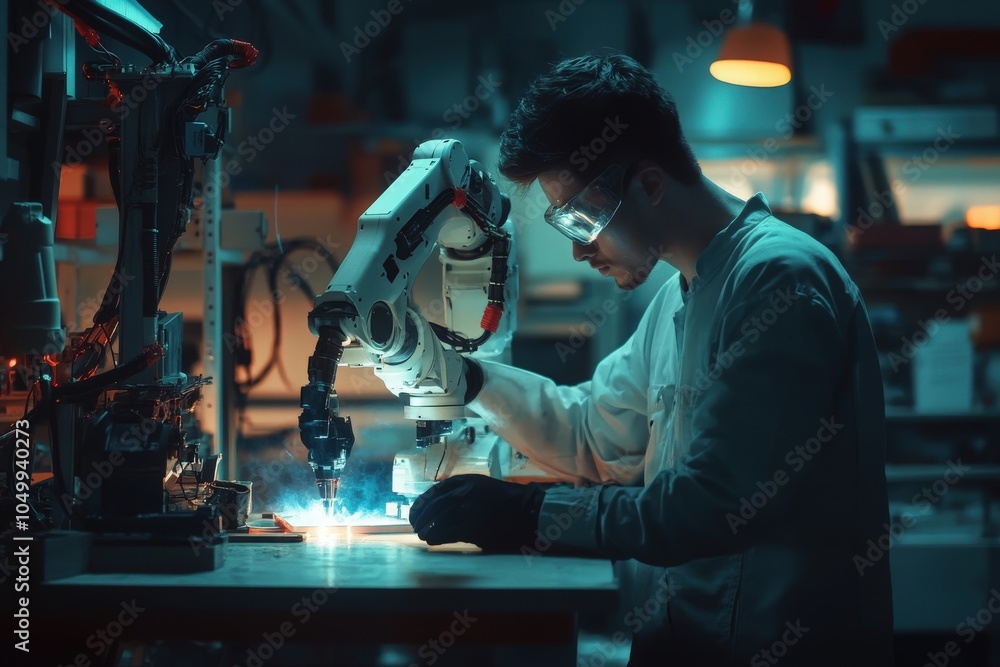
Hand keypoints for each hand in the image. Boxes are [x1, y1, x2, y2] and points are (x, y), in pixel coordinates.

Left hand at [409, 474, 544, 551]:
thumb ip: (460, 492)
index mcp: (464, 481)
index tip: (414, 513)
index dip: (420, 504)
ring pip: (437, 519)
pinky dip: (436, 536)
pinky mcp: (473, 526)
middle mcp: (463, 491)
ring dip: (426, 528)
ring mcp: (468, 508)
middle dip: (421, 518)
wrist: (526, 509)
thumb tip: (437, 506)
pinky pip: (447, 532)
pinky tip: (431, 540)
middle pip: (433, 506)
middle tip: (415, 527)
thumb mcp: (479, 487)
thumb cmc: (502, 500)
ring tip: (422, 535)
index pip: (433, 492)